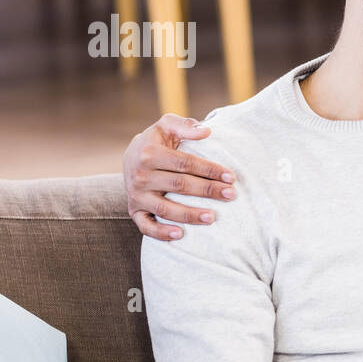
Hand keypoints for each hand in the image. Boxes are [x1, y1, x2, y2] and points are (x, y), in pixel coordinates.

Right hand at [124, 113, 236, 240]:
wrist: (131, 157)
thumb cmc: (157, 141)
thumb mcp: (166, 126)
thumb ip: (185, 126)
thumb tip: (206, 131)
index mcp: (149, 153)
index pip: (185, 163)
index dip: (209, 169)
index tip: (231, 177)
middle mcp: (140, 175)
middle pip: (179, 185)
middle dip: (207, 190)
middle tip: (231, 195)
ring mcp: (136, 195)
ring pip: (165, 208)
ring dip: (189, 214)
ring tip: (212, 217)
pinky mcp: (134, 210)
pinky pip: (146, 226)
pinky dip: (161, 233)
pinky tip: (181, 235)